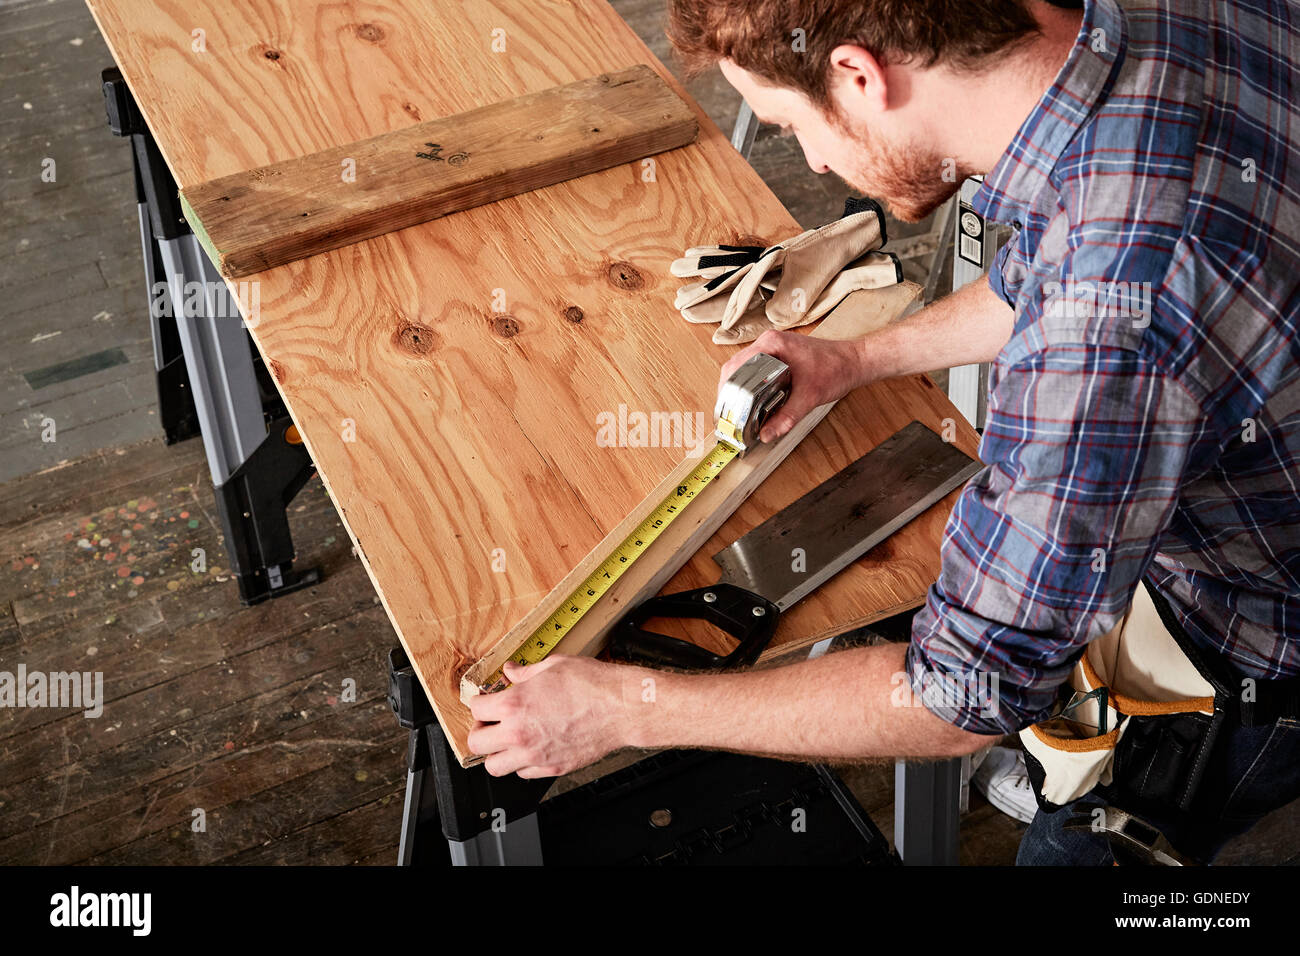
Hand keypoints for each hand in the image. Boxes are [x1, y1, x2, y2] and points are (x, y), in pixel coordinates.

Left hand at [467, 656, 639, 777]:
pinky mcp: (551, 768)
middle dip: (480, 731)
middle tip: (489, 724)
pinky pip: (523, 774)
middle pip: (476, 743)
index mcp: (514, 705)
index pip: (475, 709)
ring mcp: (534, 755)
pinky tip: (531, 748)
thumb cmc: (592, 685)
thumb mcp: (553, 666)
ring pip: (494, 766)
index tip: (486, 701)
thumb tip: (511, 672)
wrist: (620, 708)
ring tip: (506, 741)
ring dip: (496, 753)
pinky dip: (522, 763)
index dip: (479, 702)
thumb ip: (526, 672)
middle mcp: (519, 733)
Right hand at [719, 329, 868, 442]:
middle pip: (735, 368)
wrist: (854, 361)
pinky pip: (755, 371)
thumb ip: (787, 417)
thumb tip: (768, 434)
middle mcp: (767, 343)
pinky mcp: (777, 357)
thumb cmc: (836, 368)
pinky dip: (750, 386)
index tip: (726, 409)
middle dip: (730, 392)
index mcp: (771, 345)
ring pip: (743, 370)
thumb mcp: (809, 397)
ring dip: (739, 390)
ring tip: (738, 410)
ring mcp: (772, 349)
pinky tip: (752, 402)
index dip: (727, 390)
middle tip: (730, 414)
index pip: (736, 367)